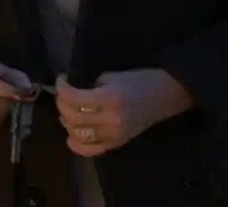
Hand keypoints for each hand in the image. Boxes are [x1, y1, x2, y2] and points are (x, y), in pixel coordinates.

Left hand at [55, 69, 194, 156]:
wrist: (165, 96)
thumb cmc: (141, 80)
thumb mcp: (114, 76)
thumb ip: (92, 86)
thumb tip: (74, 92)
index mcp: (111, 98)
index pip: (75, 98)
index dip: (62, 87)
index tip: (61, 79)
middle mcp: (111, 120)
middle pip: (73, 118)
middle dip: (61, 103)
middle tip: (63, 93)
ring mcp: (114, 135)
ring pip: (78, 135)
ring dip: (66, 121)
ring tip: (67, 110)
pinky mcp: (117, 144)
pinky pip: (90, 150)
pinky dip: (76, 143)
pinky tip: (72, 133)